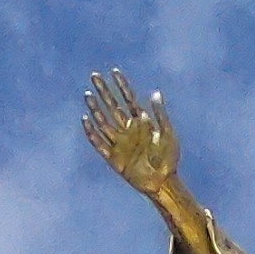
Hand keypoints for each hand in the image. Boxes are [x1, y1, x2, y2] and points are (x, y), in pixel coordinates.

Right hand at [83, 72, 192, 221]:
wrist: (163, 182)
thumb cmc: (169, 158)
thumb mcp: (167, 133)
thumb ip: (160, 114)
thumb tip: (155, 93)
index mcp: (140, 123)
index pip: (128, 99)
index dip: (121, 86)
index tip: (114, 72)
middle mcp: (127, 130)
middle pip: (112, 107)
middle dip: (104, 92)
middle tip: (94, 76)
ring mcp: (119, 143)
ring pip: (103, 122)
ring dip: (95, 109)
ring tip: (87, 95)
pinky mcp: (113, 158)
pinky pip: (99, 143)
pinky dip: (92, 132)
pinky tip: (86, 120)